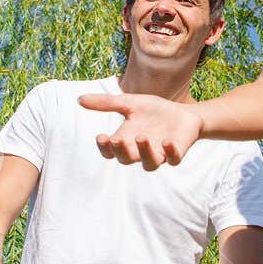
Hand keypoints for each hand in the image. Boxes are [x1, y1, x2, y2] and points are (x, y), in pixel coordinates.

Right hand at [76, 92, 202, 169]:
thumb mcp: (129, 103)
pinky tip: (167, 142)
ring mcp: (159, 154)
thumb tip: (79, 99)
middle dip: (121, 151)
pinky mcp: (177, 153)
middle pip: (126, 159)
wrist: (183, 113)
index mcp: (127, 141)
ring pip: (149, 164)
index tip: (100, 136)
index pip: (110, 152)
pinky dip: (170, 153)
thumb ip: (107, 103)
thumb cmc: (154, 111)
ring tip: (141, 137)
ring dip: (144, 152)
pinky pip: (173, 159)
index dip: (105, 148)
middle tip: (117, 138)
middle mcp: (141, 151)